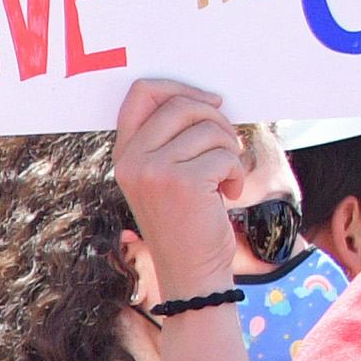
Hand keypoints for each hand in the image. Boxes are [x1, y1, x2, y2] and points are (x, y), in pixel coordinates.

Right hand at [110, 75, 249, 293]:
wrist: (190, 272)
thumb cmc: (186, 222)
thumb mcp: (164, 177)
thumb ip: (170, 140)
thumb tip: (208, 100)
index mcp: (124, 154)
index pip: (141, 93)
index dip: (180, 88)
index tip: (210, 104)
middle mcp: (132, 160)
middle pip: (182, 105)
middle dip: (216, 121)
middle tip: (227, 147)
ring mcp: (154, 171)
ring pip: (209, 129)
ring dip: (230, 152)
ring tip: (225, 177)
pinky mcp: (183, 183)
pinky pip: (225, 155)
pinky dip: (236, 173)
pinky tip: (229, 194)